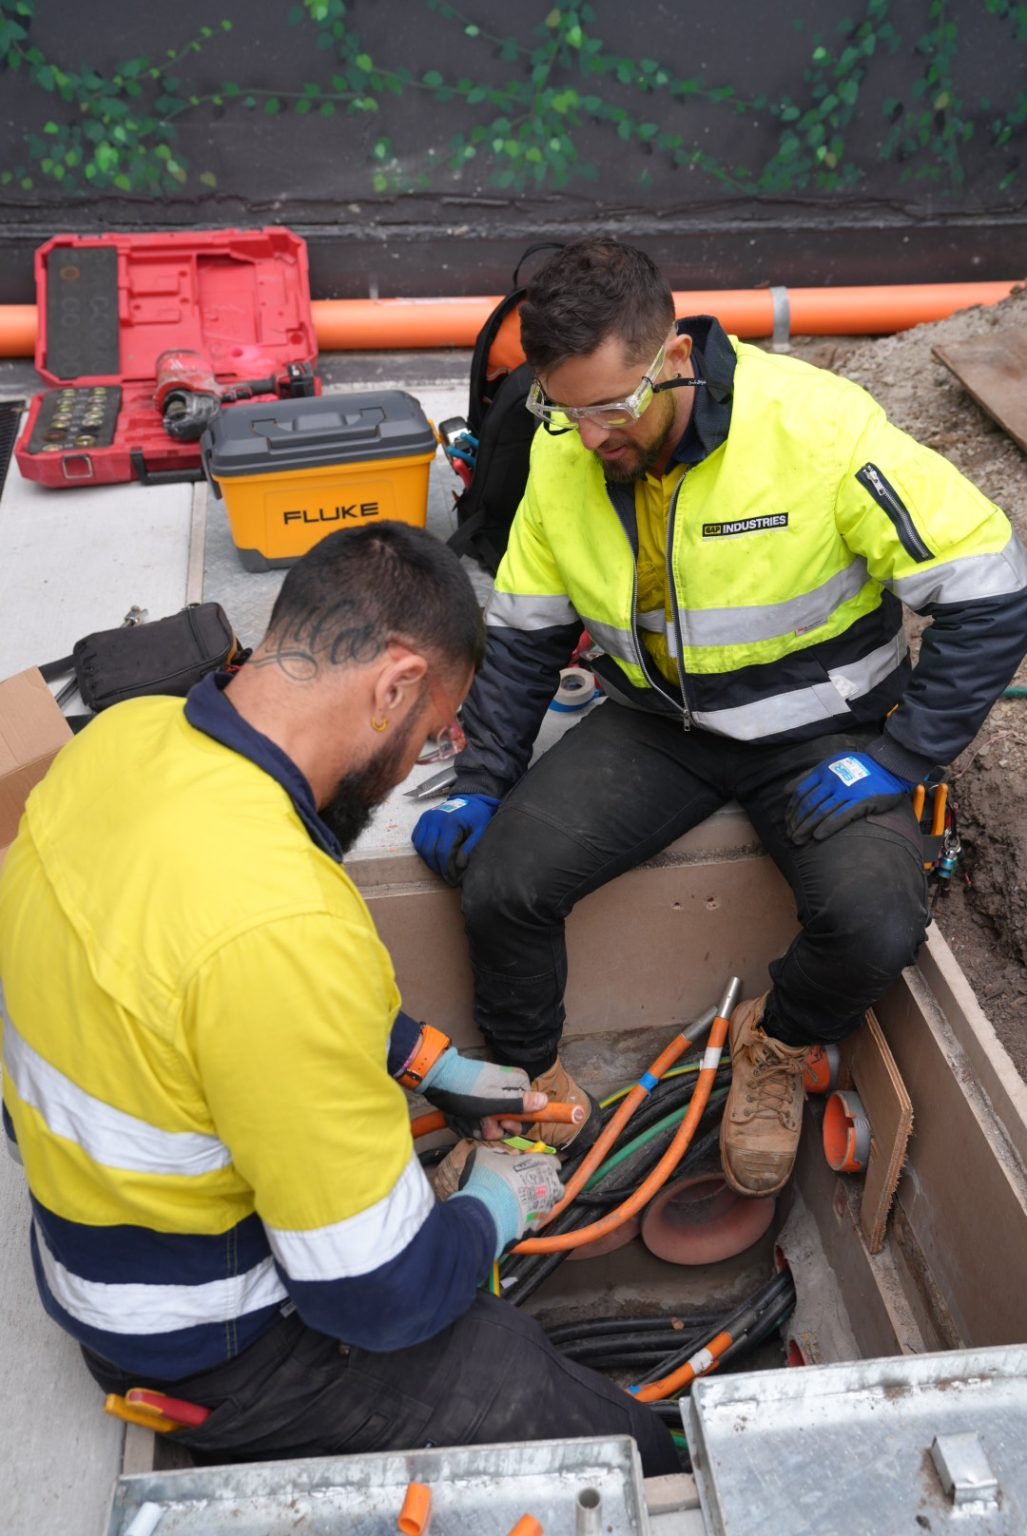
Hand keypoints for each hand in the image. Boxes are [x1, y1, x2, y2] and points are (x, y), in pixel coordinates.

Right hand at [411, 794, 498, 884]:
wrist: (472, 800)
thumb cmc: (478, 818)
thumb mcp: (481, 832)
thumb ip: (470, 848)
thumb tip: (459, 866)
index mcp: (450, 822)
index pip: (443, 852)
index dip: (447, 869)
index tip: (453, 880)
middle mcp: (434, 819)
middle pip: (429, 851)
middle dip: (438, 868)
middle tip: (447, 878)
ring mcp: (427, 818)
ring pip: (420, 847)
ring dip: (429, 861)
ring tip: (441, 869)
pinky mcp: (423, 819)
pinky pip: (417, 839)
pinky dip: (423, 850)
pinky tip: (434, 857)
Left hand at [420, 1048, 546, 1138]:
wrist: (437, 1079)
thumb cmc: (464, 1090)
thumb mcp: (492, 1102)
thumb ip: (519, 1104)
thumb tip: (545, 1101)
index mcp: (517, 1084)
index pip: (528, 1115)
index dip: (515, 1125)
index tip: (503, 1125)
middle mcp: (508, 1089)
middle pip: (509, 1122)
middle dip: (492, 1127)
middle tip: (480, 1120)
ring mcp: (494, 1095)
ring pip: (493, 1123)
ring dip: (478, 1126)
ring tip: (467, 1117)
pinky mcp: (481, 1100)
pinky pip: (481, 1119)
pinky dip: (471, 1122)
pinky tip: (462, 1117)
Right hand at [452, 1145, 563, 1256]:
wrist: (487, 1209)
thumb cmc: (489, 1177)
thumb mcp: (485, 1155)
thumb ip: (496, 1153)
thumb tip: (500, 1155)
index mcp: (541, 1163)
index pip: (553, 1161)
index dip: (543, 1163)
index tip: (533, 1166)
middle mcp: (549, 1183)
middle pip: (555, 1183)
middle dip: (545, 1183)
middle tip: (526, 1184)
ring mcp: (545, 1205)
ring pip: (549, 1202)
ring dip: (540, 1200)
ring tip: (523, 1201)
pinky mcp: (538, 1222)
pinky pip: (537, 1217)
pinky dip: (530, 1215)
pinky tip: (517, 1214)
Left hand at [786, 752, 916, 844]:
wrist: (888, 766)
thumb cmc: (857, 769)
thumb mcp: (831, 765)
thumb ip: (809, 776)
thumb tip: (786, 791)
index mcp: (823, 770)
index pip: (801, 791)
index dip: (792, 809)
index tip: (787, 822)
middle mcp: (833, 779)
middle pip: (808, 803)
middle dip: (797, 822)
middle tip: (790, 836)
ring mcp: (847, 789)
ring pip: (821, 811)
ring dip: (807, 827)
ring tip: (798, 840)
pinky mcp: (862, 800)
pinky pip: (841, 815)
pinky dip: (828, 826)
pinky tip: (818, 836)